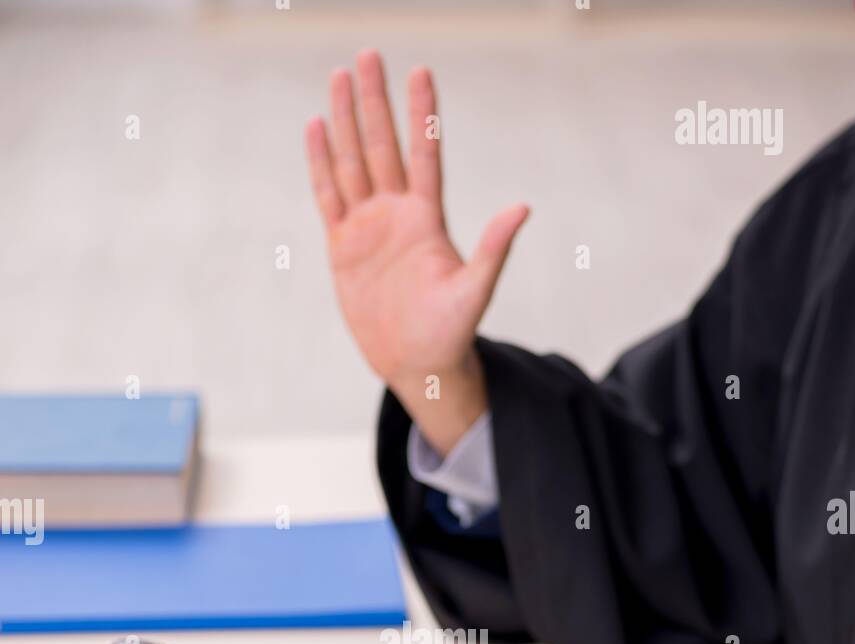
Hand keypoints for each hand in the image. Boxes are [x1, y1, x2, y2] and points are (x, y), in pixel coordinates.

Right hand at [304, 50, 528, 454]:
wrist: (415, 363)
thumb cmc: (450, 333)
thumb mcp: (475, 292)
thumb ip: (493, 249)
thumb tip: (523, 208)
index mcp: (428, 220)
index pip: (425, 154)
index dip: (421, 115)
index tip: (420, 70)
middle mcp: (398, 214)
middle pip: (383, 147)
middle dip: (375, 102)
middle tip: (368, 54)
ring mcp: (368, 227)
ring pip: (353, 162)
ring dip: (346, 121)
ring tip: (340, 76)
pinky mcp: (343, 246)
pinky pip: (329, 196)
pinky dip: (321, 163)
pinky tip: (317, 127)